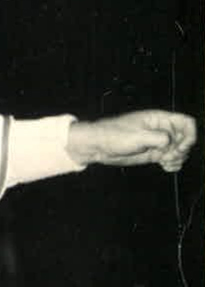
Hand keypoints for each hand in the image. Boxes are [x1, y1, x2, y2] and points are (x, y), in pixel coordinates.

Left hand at [66, 111, 196, 172]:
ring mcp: (157, 142)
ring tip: (166, 163)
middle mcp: (161, 130)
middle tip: (167, 157)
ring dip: (178, 158)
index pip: (186, 123)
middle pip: (185, 138)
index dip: (189, 135)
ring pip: (179, 150)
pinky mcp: (153, 154)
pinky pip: (170, 159)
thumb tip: (169, 144)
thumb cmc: (114, 135)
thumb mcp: (138, 136)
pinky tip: (166, 167)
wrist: (98, 146)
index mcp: (159, 119)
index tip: (181, 147)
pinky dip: (173, 164)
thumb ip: (158, 138)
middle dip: (181, 150)